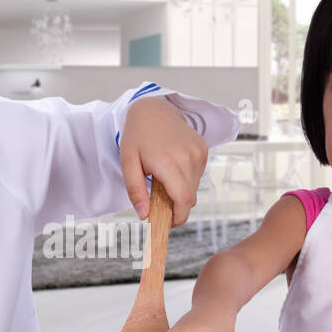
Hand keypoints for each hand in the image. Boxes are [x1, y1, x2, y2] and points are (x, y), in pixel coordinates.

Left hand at [119, 96, 208, 225]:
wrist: (154, 109)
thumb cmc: (137, 136)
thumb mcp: (128, 163)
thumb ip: (135, 191)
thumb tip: (144, 215)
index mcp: (168, 162)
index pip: (183, 200)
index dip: (178, 217)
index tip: (168, 222)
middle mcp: (188, 157)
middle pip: (189, 197)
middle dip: (176, 206)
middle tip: (159, 200)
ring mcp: (198, 152)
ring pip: (194, 188)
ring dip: (180, 191)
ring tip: (164, 178)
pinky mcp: (203, 150)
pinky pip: (197, 176)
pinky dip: (186, 179)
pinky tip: (173, 167)